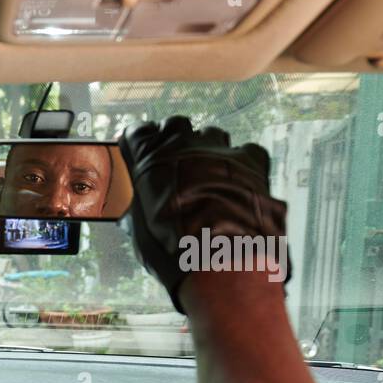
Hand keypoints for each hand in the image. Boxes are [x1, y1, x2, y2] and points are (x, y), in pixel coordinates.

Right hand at [118, 116, 290, 313]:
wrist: (220, 257)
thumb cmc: (173, 247)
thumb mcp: (141, 231)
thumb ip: (138, 210)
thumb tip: (133, 217)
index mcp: (148, 158)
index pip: (137, 132)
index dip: (138, 143)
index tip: (138, 152)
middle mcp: (182, 145)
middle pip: (175, 125)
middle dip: (174, 140)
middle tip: (174, 163)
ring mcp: (218, 149)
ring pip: (211, 135)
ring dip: (207, 150)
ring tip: (206, 175)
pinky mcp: (250, 159)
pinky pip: (245, 150)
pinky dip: (240, 162)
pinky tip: (236, 181)